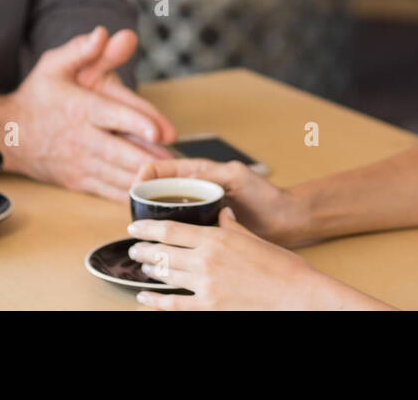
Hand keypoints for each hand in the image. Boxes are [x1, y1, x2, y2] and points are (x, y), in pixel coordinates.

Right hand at [0, 27, 178, 200]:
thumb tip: (105, 33)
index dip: (136, 122)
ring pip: (116, 175)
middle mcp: (80, 138)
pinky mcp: (79, 181)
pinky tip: (150, 196)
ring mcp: (79, 163)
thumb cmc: (38, 95)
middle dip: (149, 158)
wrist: (7, 134)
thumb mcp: (54, 65)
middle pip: (118, 152)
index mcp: (78, 107)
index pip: (111, 115)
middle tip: (178, 163)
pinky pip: (108, 191)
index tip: (160, 131)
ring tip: (172, 180)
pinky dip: (128, 195)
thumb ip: (83, 50)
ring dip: (144, 179)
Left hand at [127, 207, 372, 309]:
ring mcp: (206, 286)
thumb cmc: (282, 266)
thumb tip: (221, 214)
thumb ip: (232, 226)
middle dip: (144, 250)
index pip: (171, 230)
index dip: (148, 228)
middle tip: (133, 248)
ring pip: (166, 276)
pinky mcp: (210, 307)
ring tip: (142, 267)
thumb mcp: (254, 238)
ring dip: (150, 270)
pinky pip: (174, 305)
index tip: (134, 227)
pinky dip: (155, 301)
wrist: (297, 294)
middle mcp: (206, 261)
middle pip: (163, 253)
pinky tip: (144, 297)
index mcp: (217, 238)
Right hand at [133, 157, 310, 246]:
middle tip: (134, 220)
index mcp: (198, 172)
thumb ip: (212, 174)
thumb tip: (188, 176)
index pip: (159, 169)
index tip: (135, 190)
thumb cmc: (264, 195)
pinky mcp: (203, 229)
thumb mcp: (236, 177)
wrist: (283, 219)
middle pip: (156, 193)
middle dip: (141, 203)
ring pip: (164, 214)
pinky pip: (179, 231)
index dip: (143, 177)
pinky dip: (168, 238)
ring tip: (143, 238)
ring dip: (152, 223)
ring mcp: (197, 210)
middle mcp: (194, 189)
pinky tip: (164, 248)